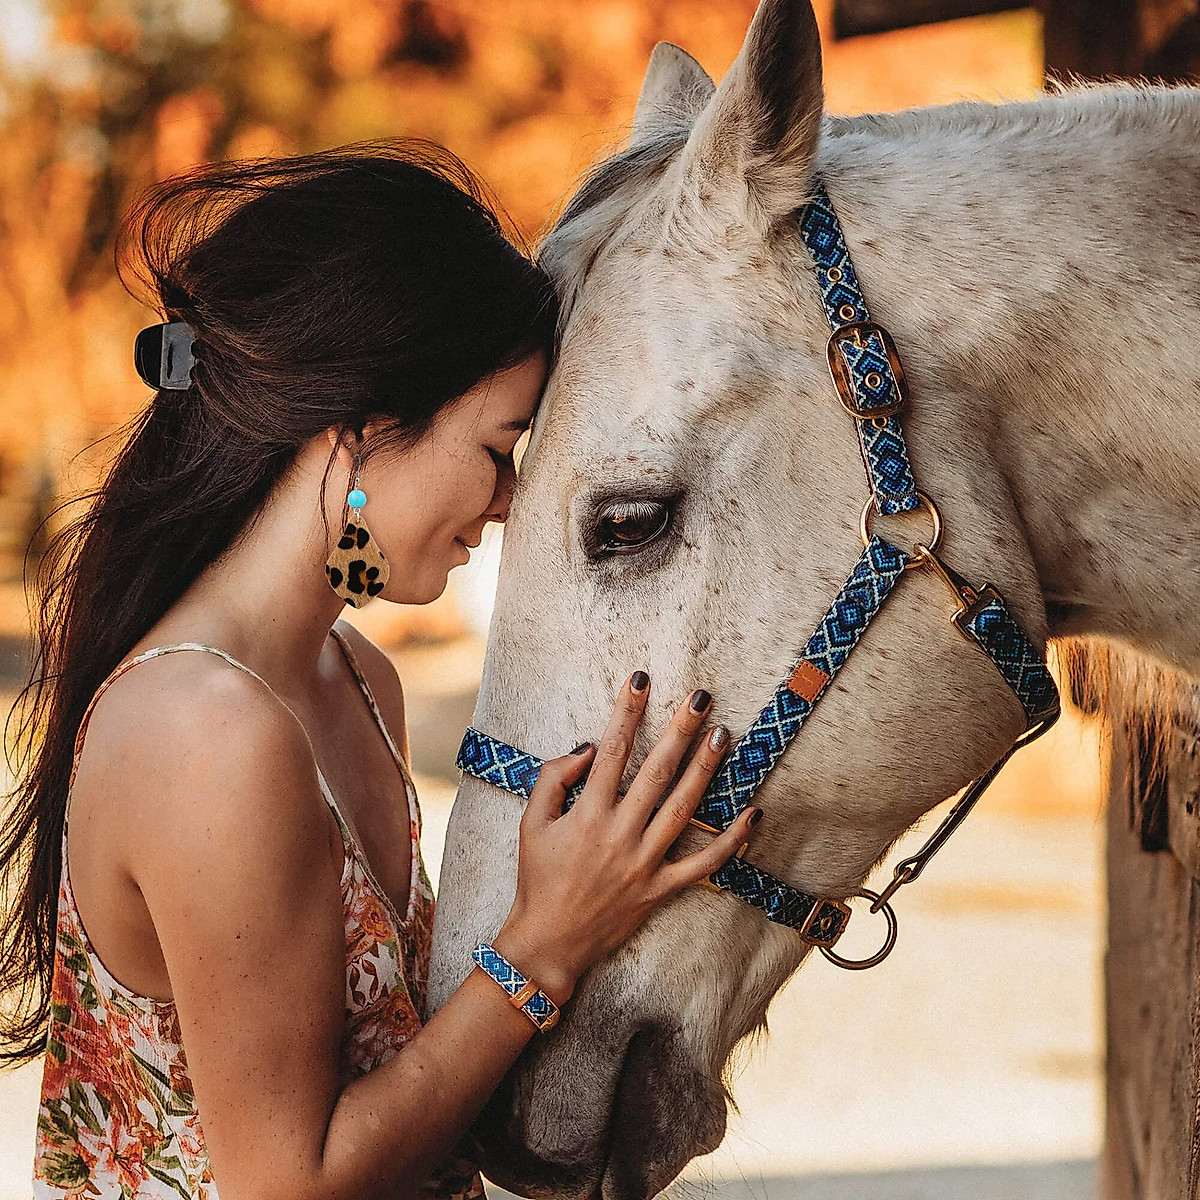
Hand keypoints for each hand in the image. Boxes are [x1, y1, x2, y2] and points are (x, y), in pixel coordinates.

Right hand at [492, 672, 760, 1004]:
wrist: (548, 943)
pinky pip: (704, 864)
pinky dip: (731, 840)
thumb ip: (553, 779)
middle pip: (656, 773)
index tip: (641, 680)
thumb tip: (587, 748)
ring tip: (724, 736)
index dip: (626, 712)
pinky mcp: (660, 889)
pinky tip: (753, 813)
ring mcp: (644, 863)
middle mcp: (619, 834)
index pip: (610, 752)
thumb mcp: (531, 823)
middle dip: (679, 732)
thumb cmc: (538, 879)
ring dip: (705, 771)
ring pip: (683, 809)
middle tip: (701, 699)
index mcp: (587, 815)